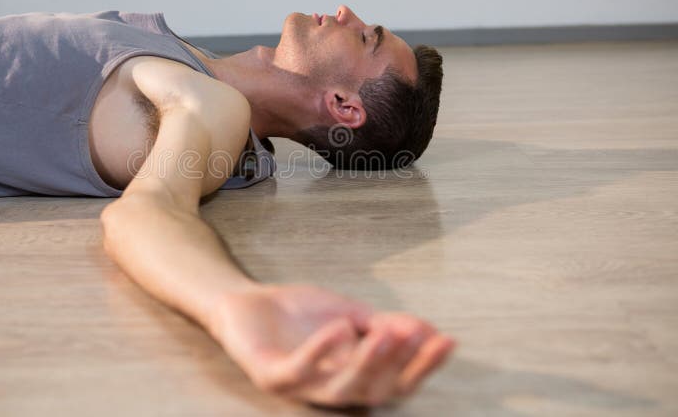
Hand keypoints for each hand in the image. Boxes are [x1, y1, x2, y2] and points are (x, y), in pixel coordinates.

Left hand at [208, 284, 455, 406]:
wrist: (246, 303)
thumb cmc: (300, 313)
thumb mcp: (350, 313)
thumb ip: (384, 324)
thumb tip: (429, 329)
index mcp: (354, 378)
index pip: (397, 382)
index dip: (423, 366)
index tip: (447, 340)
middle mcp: (331, 389)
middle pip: (375, 390)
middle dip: (399, 363)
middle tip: (417, 334)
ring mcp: (300, 387)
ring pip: (342, 389)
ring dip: (368, 362)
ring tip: (385, 333)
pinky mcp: (271, 377)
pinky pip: (299, 370)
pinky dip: (321, 351)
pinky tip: (340, 328)